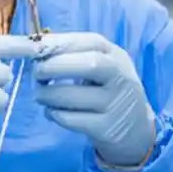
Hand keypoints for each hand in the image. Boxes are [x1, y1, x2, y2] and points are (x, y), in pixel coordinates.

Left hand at [33, 33, 156, 167]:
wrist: (136, 128)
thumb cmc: (108, 89)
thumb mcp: (103, 66)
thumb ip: (76, 55)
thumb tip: (37, 47)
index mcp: (117, 57)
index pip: (92, 42)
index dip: (62, 43)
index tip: (38, 48)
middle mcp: (121, 78)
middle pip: (90, 65)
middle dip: (55, 66)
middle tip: (37, 73)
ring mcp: (115, 104)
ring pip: (75, 96)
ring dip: (48, 94)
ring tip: (40, 95)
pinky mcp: (106, 129)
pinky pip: (72, 120)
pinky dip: (55, 114)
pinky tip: (52, 112)